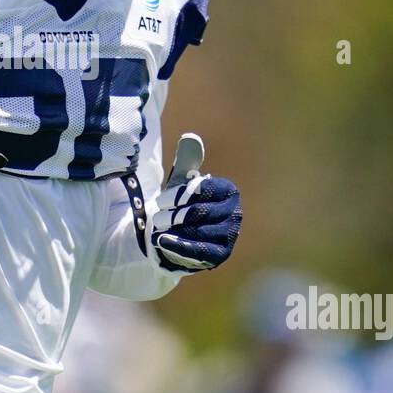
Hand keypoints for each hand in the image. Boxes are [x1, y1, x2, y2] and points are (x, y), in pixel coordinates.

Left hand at [149, 133, 241, 272]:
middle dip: (174, 214)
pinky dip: (178, 245)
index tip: (161, 200)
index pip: (204, 190)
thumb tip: (190, 138)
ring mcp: (230, 235)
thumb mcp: (182, 184)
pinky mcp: (221, 254)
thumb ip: (186, 162)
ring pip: (197, 231)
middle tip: (156, 216)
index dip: (180, 195)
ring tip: (157, 227)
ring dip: (173, 229)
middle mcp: (235, 213)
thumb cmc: (183, 205)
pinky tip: (161, 240)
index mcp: (228, 191)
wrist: (181, 235)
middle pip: (199, 212)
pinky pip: (199, 250)